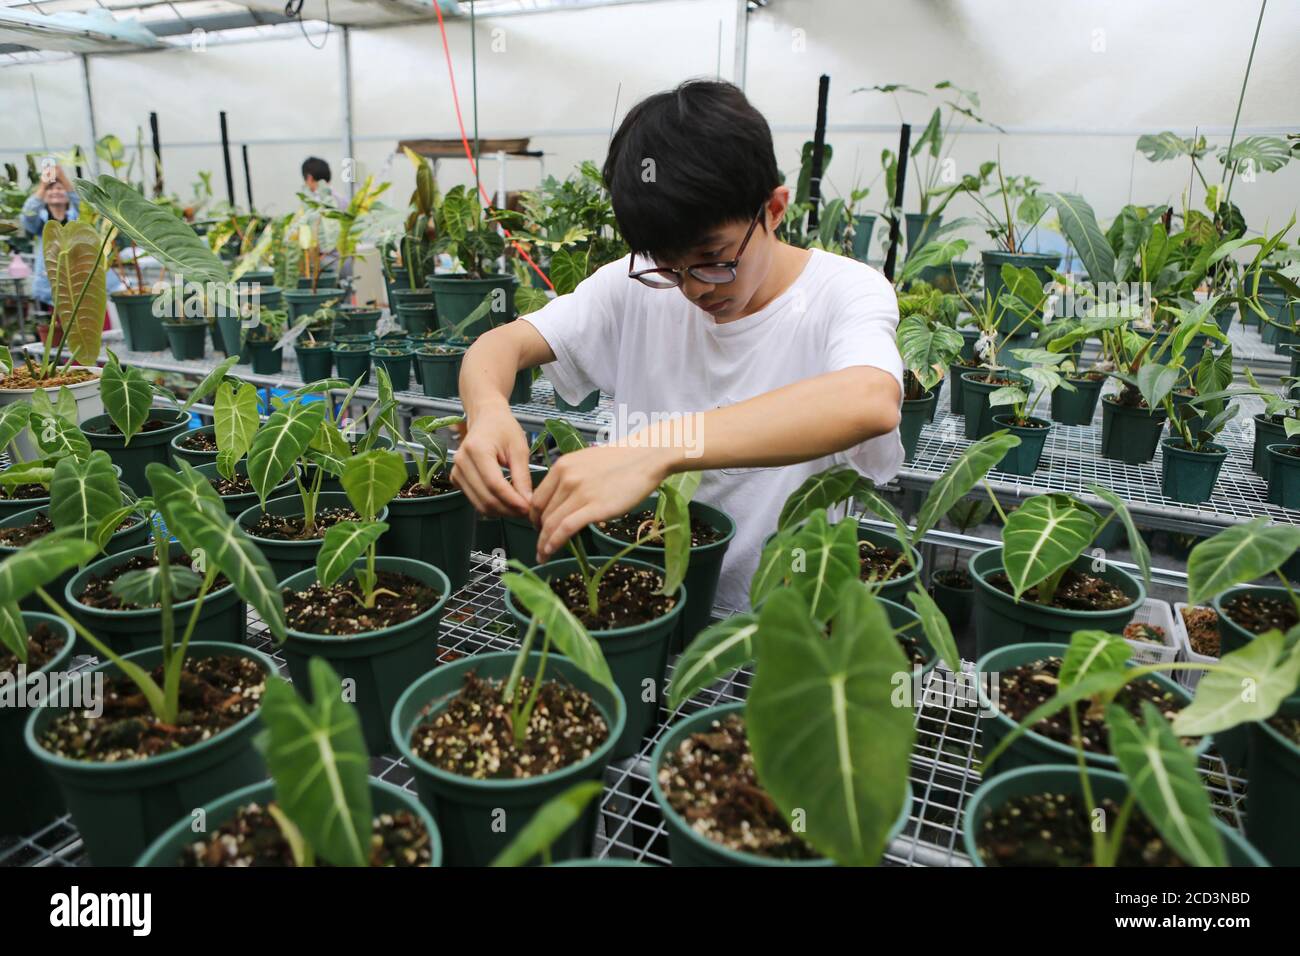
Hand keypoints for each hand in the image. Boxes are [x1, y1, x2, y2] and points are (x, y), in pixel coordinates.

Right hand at [450, 405, 532, 516]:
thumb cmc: (504, 429)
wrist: (486, 418)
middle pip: (486, 498)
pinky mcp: (456, 479)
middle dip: (508, 509)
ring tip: (519, 508)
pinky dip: (491, 506)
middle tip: (528, 512)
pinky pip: (475, 500)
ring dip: (501, 511)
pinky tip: (506, 502)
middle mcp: (461, 462)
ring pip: (480, 504)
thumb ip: (522, 476)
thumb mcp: (519, 448)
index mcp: (476, 450)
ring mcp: (456, 471)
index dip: (512, 501)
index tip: (529, 509)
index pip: (494, 484)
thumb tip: (528, 502)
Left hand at [530, 444, 673, 561]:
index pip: (537, 498)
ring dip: (544, 542)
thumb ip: (570, 478)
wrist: (646, 457)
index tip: (537, 527)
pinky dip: (554, 542)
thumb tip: (562, 499)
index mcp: (562, 466)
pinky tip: (550, 550)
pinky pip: (566, 528)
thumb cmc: (622, 460)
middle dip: (538, 532)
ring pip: (551, 523)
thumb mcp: (586, 462)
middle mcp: (566, 479)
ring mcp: (580, 493)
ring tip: (543, 554)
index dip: (534, 517)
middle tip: (541, 544)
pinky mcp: (595, 507)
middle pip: (542, 512)